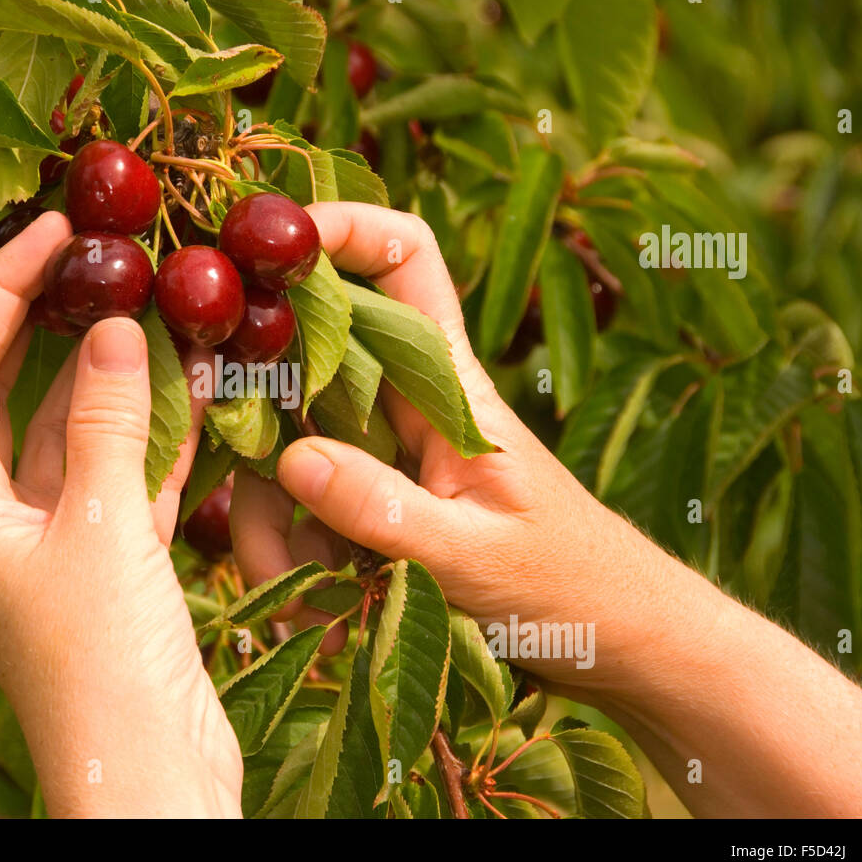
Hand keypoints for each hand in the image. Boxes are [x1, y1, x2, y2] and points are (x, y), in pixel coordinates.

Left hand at [0, 211, 241, 816]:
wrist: (150, 774)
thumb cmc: (99, 661)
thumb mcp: (99, 526)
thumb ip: (106, 421)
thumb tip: (113, 325)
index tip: (50, 232)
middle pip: (15, 393)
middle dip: (58, 325)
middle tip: (105, 256)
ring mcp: (53, 537)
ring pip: (81, 432)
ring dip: (121, 376)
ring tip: (163, 303)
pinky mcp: (109, 561)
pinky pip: (127, 475)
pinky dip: (159, 433)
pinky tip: (201, 381)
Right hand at [231, 201, 700, 694]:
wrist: (614, 636)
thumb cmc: (569, 582)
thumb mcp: (473, 555)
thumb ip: (382, 511)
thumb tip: (291, 459)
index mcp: (451, 383)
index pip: (406, 259)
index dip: (346, 225)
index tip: (275, 240)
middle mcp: (407, 401)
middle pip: (303, 365)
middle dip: (257, 435)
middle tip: (247, 511)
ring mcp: (381, 451)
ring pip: (287, 452)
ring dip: (273, 532)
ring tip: (302, 607)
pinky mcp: (368, 501)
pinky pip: (302, 512)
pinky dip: (296, 565)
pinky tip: (321, 620)